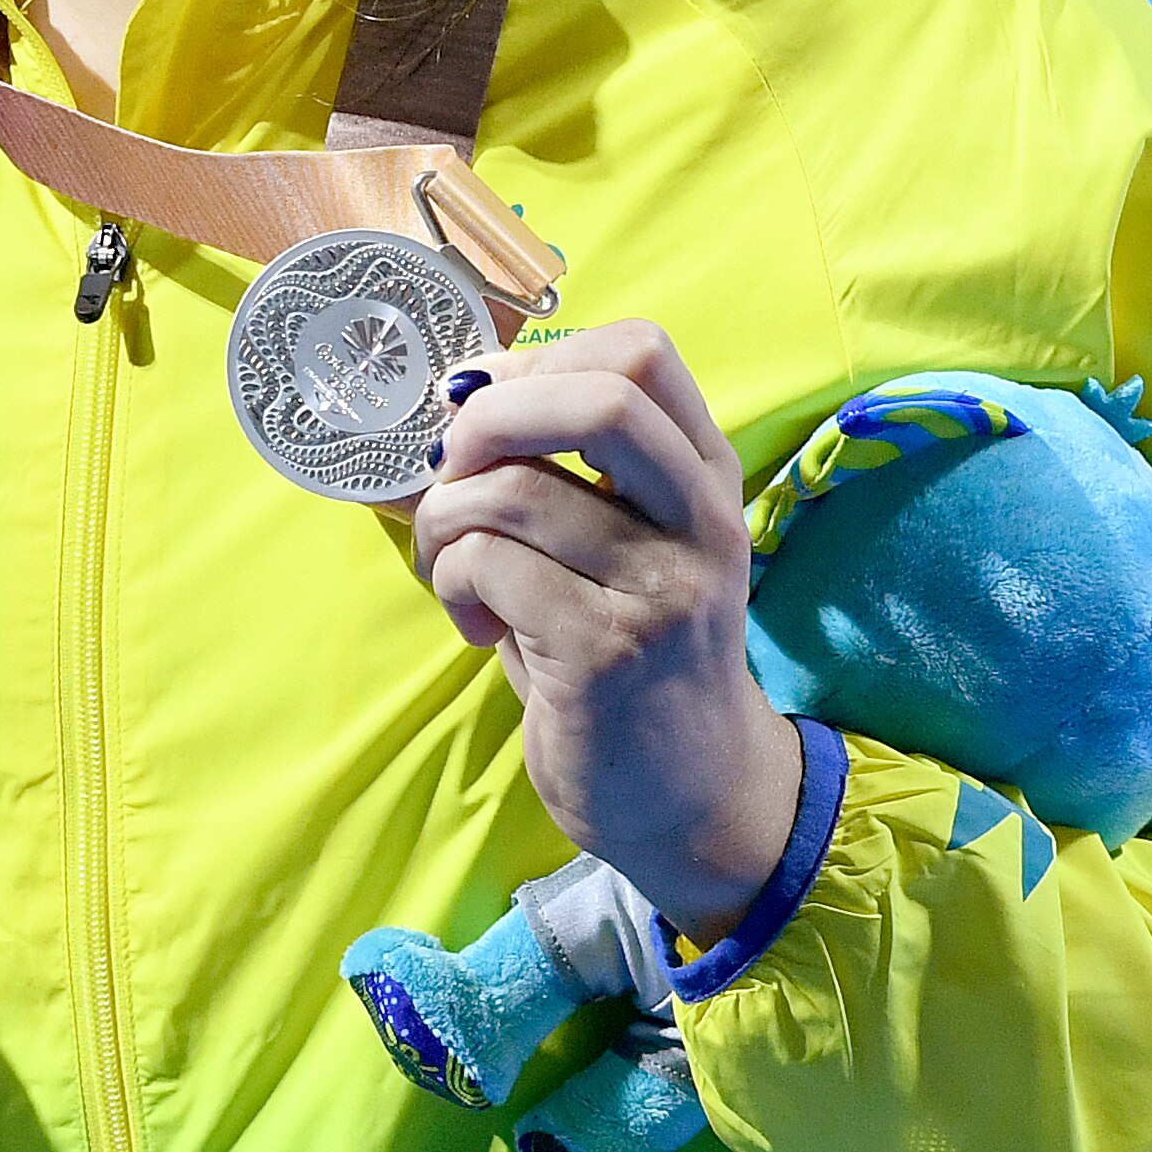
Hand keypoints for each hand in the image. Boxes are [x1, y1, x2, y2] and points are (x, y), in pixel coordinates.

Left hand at [413, 320, 805, 935]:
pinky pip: (490, 564)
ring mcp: (661, 588)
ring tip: (455, 570)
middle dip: (491, 417)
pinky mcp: (605, 652)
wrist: (693, 797)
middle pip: (600, 399)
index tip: (486, 409)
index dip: (540, 362)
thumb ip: (566, 470)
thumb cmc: (634, 657)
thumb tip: (457, 397)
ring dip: (446, 520)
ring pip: (513, 491)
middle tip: (454, 470)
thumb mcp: (627, 546)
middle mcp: (700, 522)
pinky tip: (476, 623)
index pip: (643, 354)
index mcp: (705, 477)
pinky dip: (453, 580)